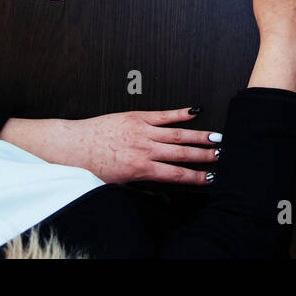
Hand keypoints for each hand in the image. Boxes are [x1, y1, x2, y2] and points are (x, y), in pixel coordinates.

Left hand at [0, 109, 219, 185]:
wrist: (73, 146)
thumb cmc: (91, 166)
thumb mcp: (118, 183)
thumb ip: (141, 181)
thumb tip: (160, 184)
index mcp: (140, 169)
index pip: (176, 174)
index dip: (196, 177)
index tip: (210, 178)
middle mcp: (144, 149)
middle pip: (182, 154)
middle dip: (205, 156)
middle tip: (222, 155)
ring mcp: (142, 131)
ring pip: (177, 134)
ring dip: (199, 136)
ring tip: (217, 137)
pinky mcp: (137, 117)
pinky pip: (163, 115)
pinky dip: (180, 113)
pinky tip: (194, 111)